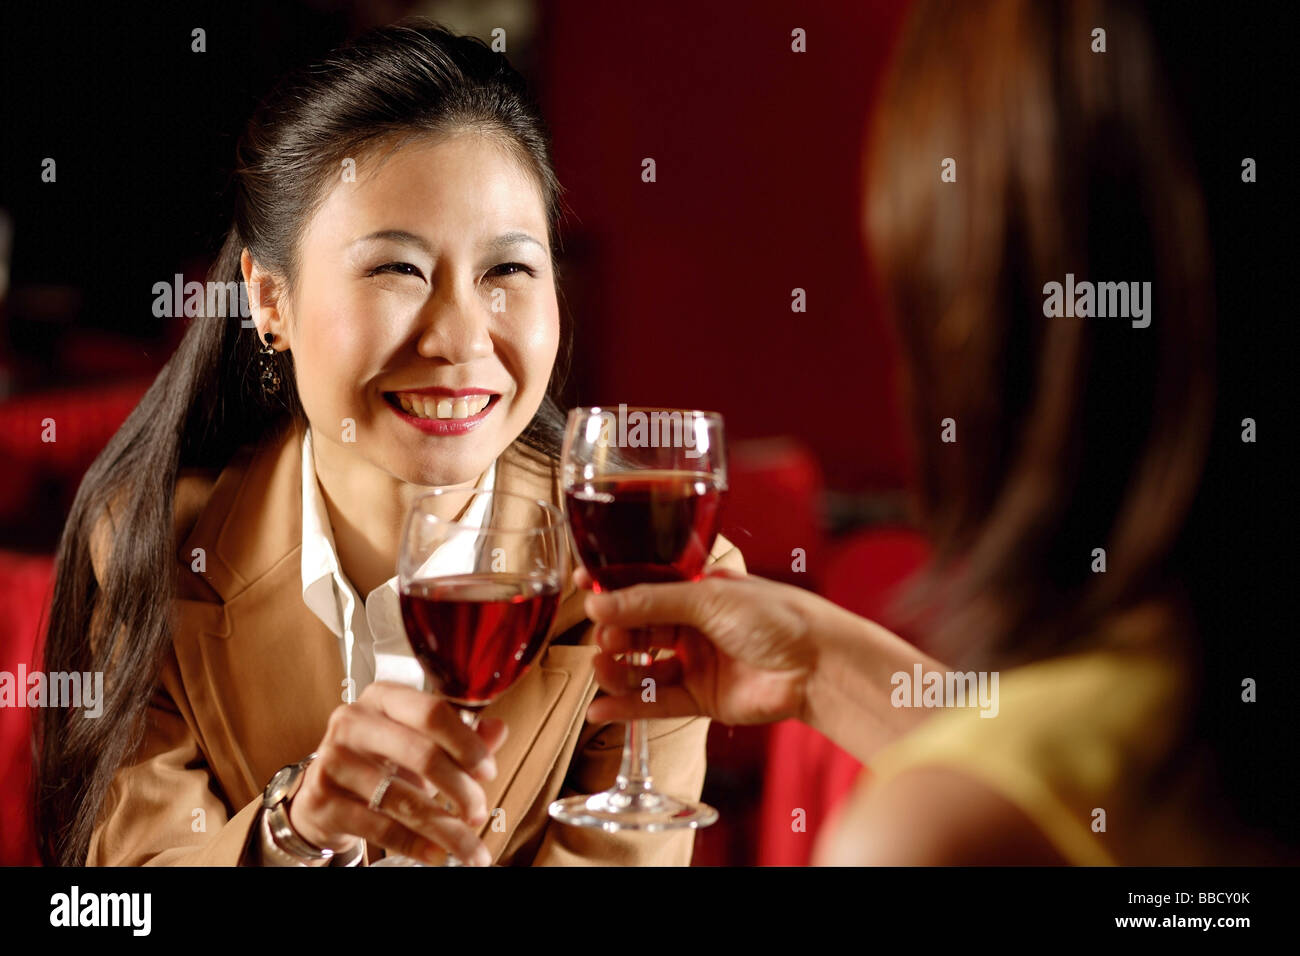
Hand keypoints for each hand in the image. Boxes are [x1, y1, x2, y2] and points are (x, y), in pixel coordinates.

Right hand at [286, 681, 507, 865]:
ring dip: (445, 828)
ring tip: (471, 848)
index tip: (487, 772)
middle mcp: (353, 721)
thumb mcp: (418, 741)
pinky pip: (380, 827)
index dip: (466, 744)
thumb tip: (499, 730)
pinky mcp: (322, 800)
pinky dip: (415, 844)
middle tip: (480, 813)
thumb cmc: (380, 759)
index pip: (432, 711)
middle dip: (460, 790)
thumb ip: (460, 735)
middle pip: (422, 754)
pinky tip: (438, 854)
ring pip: (403, 798)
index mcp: (382, 697)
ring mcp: (333, 760)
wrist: (323, 791)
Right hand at [579, 568, 818, 726]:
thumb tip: (598, 601)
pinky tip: (600, 708)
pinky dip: (627, 707)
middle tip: (605, 637)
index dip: (612, 589)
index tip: (581, 586)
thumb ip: (651, 603)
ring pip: (643, 668)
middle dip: (615, 633)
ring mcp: (697, 663)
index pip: (643, 586)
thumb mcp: (707, 599)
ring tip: (602, 669)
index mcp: (698, 589)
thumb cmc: (775, 617)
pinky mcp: (702, 699)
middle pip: (639, 630)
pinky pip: (656, 703)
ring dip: (617, 670)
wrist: (817, 665)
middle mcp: (694, 625)